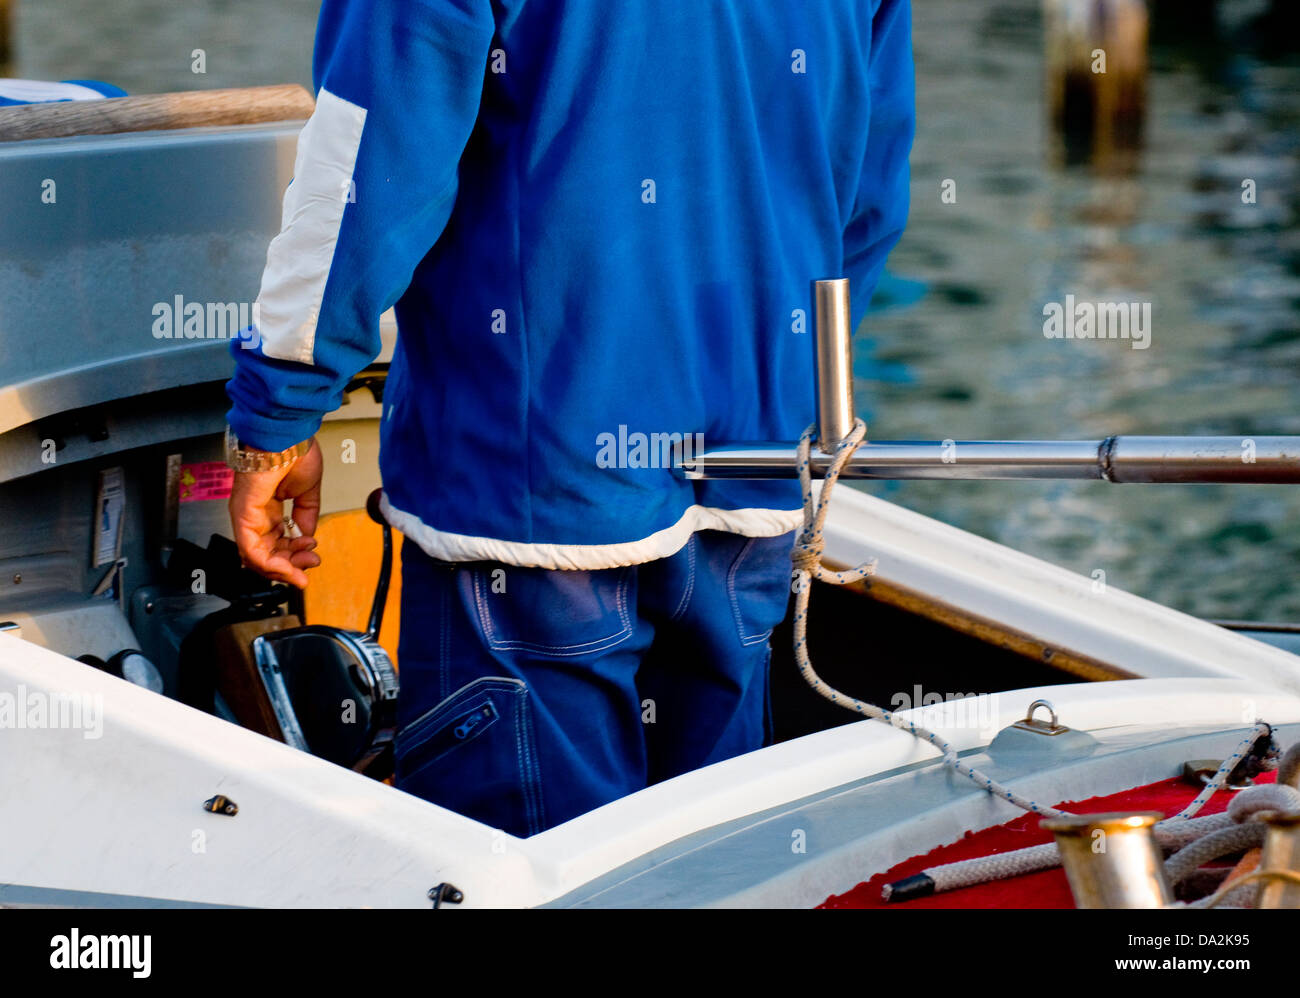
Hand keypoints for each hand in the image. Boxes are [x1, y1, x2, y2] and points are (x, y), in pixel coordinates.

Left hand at [228, 437, 323, 588]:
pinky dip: (270, 564)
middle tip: (311, 564)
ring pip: (256, 558)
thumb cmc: (294, 452)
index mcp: (268, 509)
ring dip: (282, 569)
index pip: (276, 543)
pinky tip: (289, 567)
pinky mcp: (243, 516)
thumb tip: (307, 536)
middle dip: (291, 564)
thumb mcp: (308, 492)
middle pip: (267, 554)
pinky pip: (251, 550)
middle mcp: (254, 515)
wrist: (289, 436)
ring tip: (303, 568)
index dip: (295, 555)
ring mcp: (246, 516)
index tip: (314, 556)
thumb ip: (306, 516)